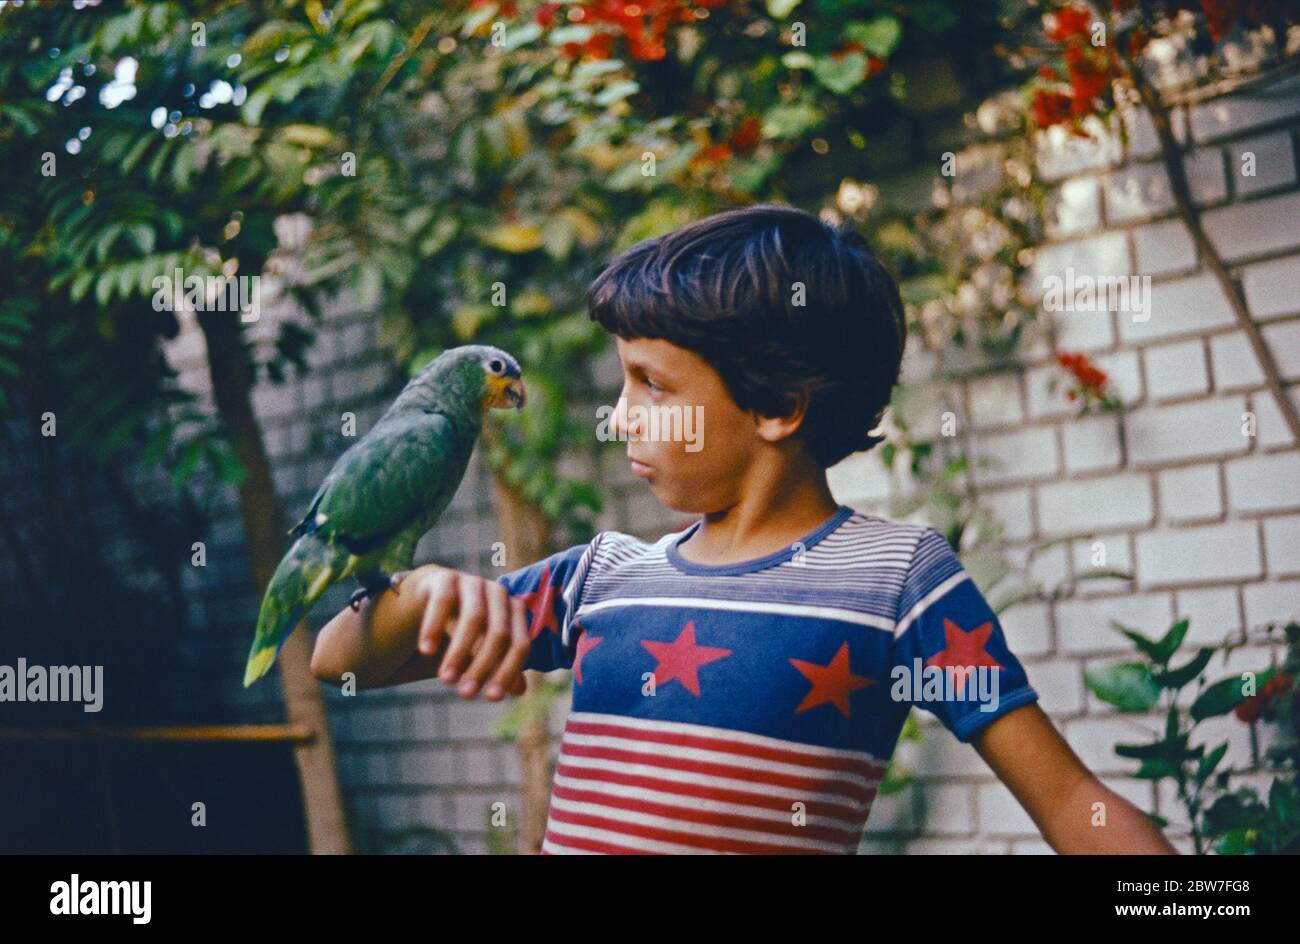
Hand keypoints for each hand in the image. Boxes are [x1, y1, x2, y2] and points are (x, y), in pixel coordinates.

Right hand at [413, 566, 530, 701]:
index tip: (490, 698)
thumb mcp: (482, 649)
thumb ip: (501, 666)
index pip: (520, 644)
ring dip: (460, 652)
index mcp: (515, 611)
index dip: (508, 672)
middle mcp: (498, 593)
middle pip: (498, 633)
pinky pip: (443, 601)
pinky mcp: (445, 577)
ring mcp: (473, 582)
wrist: (432, 595)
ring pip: (474, 618)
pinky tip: (426, 650)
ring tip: (446, 679)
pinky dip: (435, 627)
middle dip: (483, 666)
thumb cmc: (464, 628)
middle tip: (465, 694)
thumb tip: (520, 691)